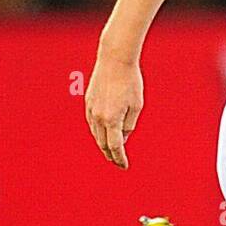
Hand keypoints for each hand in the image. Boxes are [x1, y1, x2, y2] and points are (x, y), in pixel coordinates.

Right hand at [85, 51, 142, 169]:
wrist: (114, 59)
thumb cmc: (130, 81)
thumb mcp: (136, 105)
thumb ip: (129, 125)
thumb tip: (123, 138)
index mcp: (112, 120)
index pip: (115, 147)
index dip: (120, 159)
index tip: (124, 166)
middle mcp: (98, 117)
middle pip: (103, 143)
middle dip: (111, 155)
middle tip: (118, 163)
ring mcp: (91, 109)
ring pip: (96, 134)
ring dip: (103, 145)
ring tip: (111, 152)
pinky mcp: (88, 101)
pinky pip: (92, 123)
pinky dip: (98, 132)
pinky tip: (103, 135)